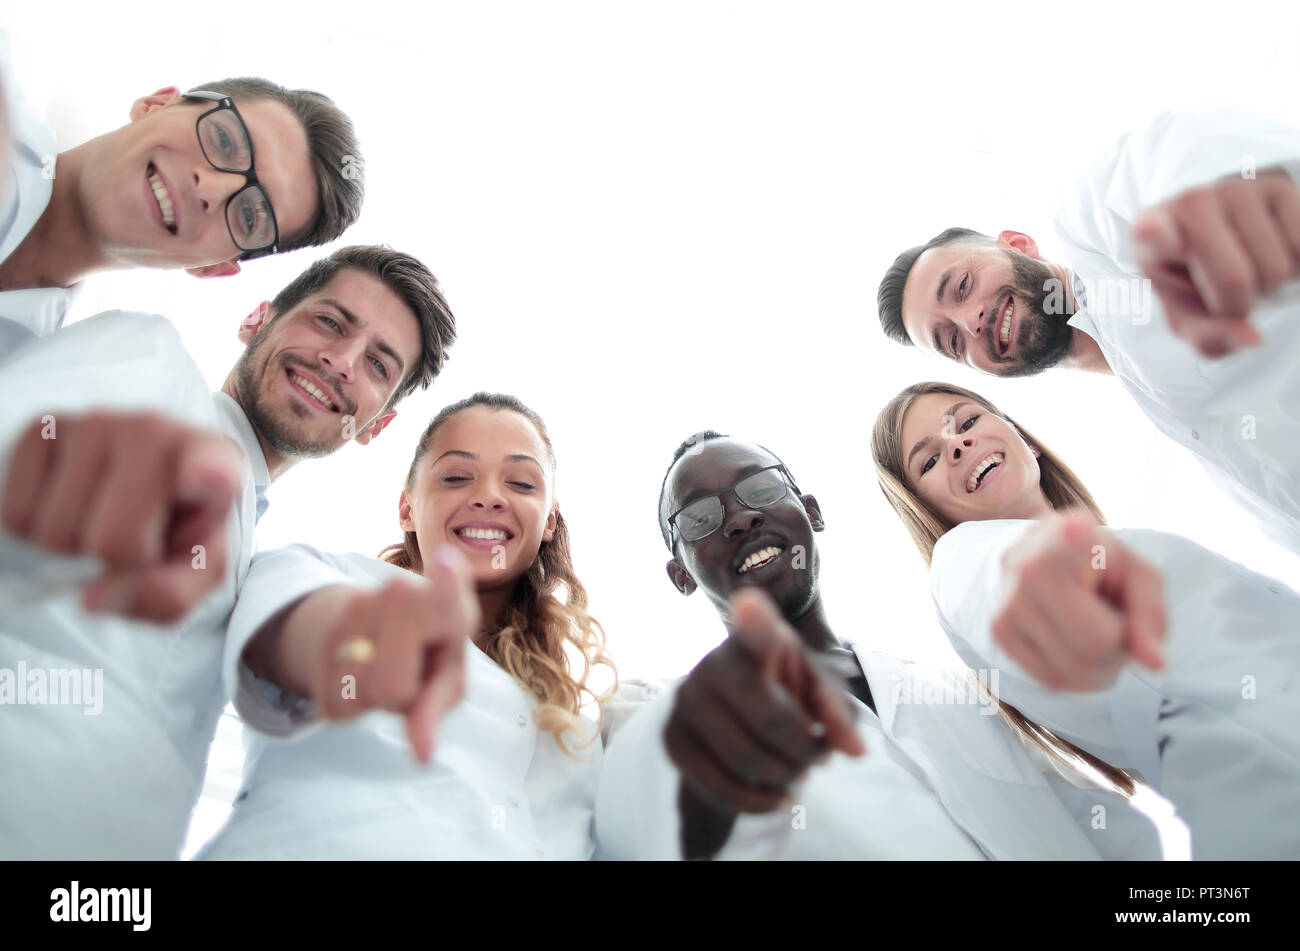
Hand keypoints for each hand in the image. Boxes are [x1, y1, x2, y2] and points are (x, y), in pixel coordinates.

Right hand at [0, 410, 242, 622]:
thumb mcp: (196, 570)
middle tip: (134, 538)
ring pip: (53, 531)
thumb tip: (92, 597)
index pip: (208, 465)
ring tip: (104, 517)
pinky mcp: (43, 428)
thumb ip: (167, 594)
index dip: (203, 474)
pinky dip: (33, 528)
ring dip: (70, 546)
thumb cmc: (181, 525)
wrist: (154, 482)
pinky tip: (71, 507)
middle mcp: (154, 431)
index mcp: (214, 462)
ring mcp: (94, 423)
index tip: (207, 477)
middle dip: (114, 561)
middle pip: (109, 540)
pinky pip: (13, 512)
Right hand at [292, 545, 477, 763]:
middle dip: (405, 696)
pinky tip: (362, 674)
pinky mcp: (322, 638)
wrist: (372, 623)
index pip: (445, 594)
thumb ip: (434, 710)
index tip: (446, 563)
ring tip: (389, 669)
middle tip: (412, 671)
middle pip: (393, 689)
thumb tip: (422, 754)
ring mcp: (354, 610)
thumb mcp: (446, 677)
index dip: (446, 584)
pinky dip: (355, 702)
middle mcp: (399, 592)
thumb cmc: (428, 652)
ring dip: (381, 698)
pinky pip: (338, 703)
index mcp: (444, 600)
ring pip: (364, 696)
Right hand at [665, 588, 864, 814]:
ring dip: (784, 776)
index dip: (754, 622)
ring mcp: (686, 701)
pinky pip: (720, 786)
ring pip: (746, 757)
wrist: (736, 721)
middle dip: (805, 749)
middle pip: (770, 718)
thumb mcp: (818, 696)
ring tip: (796, 772)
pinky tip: (776, 796)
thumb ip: (838, 714)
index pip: (755, 632)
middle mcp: (713, 664)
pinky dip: (758, 800)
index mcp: (755, 641)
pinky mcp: (672, 739)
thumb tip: (855, 750)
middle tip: (817, 755)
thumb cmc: (785, 695)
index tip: (751, 604)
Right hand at [994, 513, 1165, 690]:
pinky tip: (1072, 642)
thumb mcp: (1139, 573)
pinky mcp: (998, 630)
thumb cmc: (1100, 561)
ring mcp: (1005, 604)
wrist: (1044, 549)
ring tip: (1093, 632)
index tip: (1122, 602)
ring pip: (1067, 676)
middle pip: (1086, 657)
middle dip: (1114, 654)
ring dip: (1096, 668)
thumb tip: (1154, 665)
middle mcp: (1026, 572)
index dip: (1127, 634)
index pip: (1101, 636)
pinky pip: (1049, 680)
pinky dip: (1072, 673)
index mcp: (1065, 547)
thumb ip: (1151, 615)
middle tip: (1113, 623)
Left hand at [1132, 169, 1299, 356]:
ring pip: (1277, 268)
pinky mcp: (1275, 186)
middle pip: (1235, 279)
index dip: (1159, 238)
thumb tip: (1253, 337)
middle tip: (1230, 296)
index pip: (1151, 231)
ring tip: (1249, 269)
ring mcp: (1234, 190)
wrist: (1223, 235)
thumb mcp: (1190, 315)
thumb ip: (1211, 336)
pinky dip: (1297, 269)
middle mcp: (1189, 204)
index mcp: (1148, 236)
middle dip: (1241, 306)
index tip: (1163, 242)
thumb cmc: (1196, 282)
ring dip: (1271, 286)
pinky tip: (1272, 254)